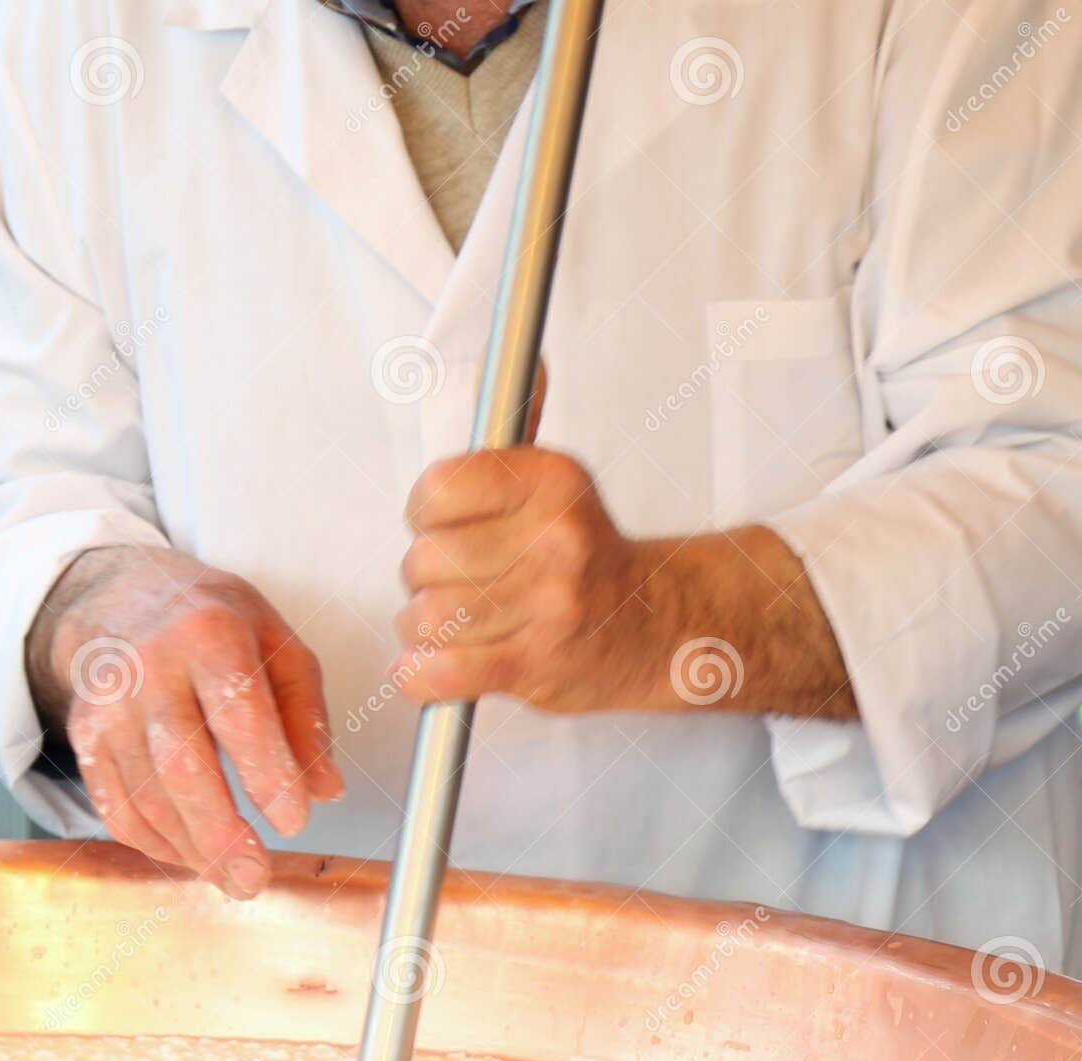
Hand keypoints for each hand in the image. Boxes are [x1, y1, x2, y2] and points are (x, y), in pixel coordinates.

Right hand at [26, 547, 342, 898]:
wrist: (125, 595)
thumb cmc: (216, 624)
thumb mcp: (279, 646)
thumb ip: (307, 719)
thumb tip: (327, 790)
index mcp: (209, 633)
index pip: (237, 711)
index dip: (267, 772)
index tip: (294, 821)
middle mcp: (149, 666)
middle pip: (181, 763)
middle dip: (221, 832)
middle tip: (256, 877)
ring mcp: (108, 703)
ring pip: (147, 794)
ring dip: (193, 849)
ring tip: (236, 877)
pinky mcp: (84, 735)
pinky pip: (115, 804)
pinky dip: (155, 843)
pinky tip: (192, 856)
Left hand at [392, 449, 856, 720]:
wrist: (658, 627)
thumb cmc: (591, 559)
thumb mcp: (561, 486)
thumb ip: (519, 431)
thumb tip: (522, 363)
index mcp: (551, 482)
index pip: (437, 490)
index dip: (425, 515)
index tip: (441, 527)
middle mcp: (552, 539)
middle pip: (424, 560)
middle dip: (425, 580)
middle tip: (457, 584)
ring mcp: (546, 605)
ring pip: (427, 618)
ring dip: (425, 629)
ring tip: (456, 626)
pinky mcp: (536, 663)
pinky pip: (442, 673)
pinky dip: (423, 676)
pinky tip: (432, 667)